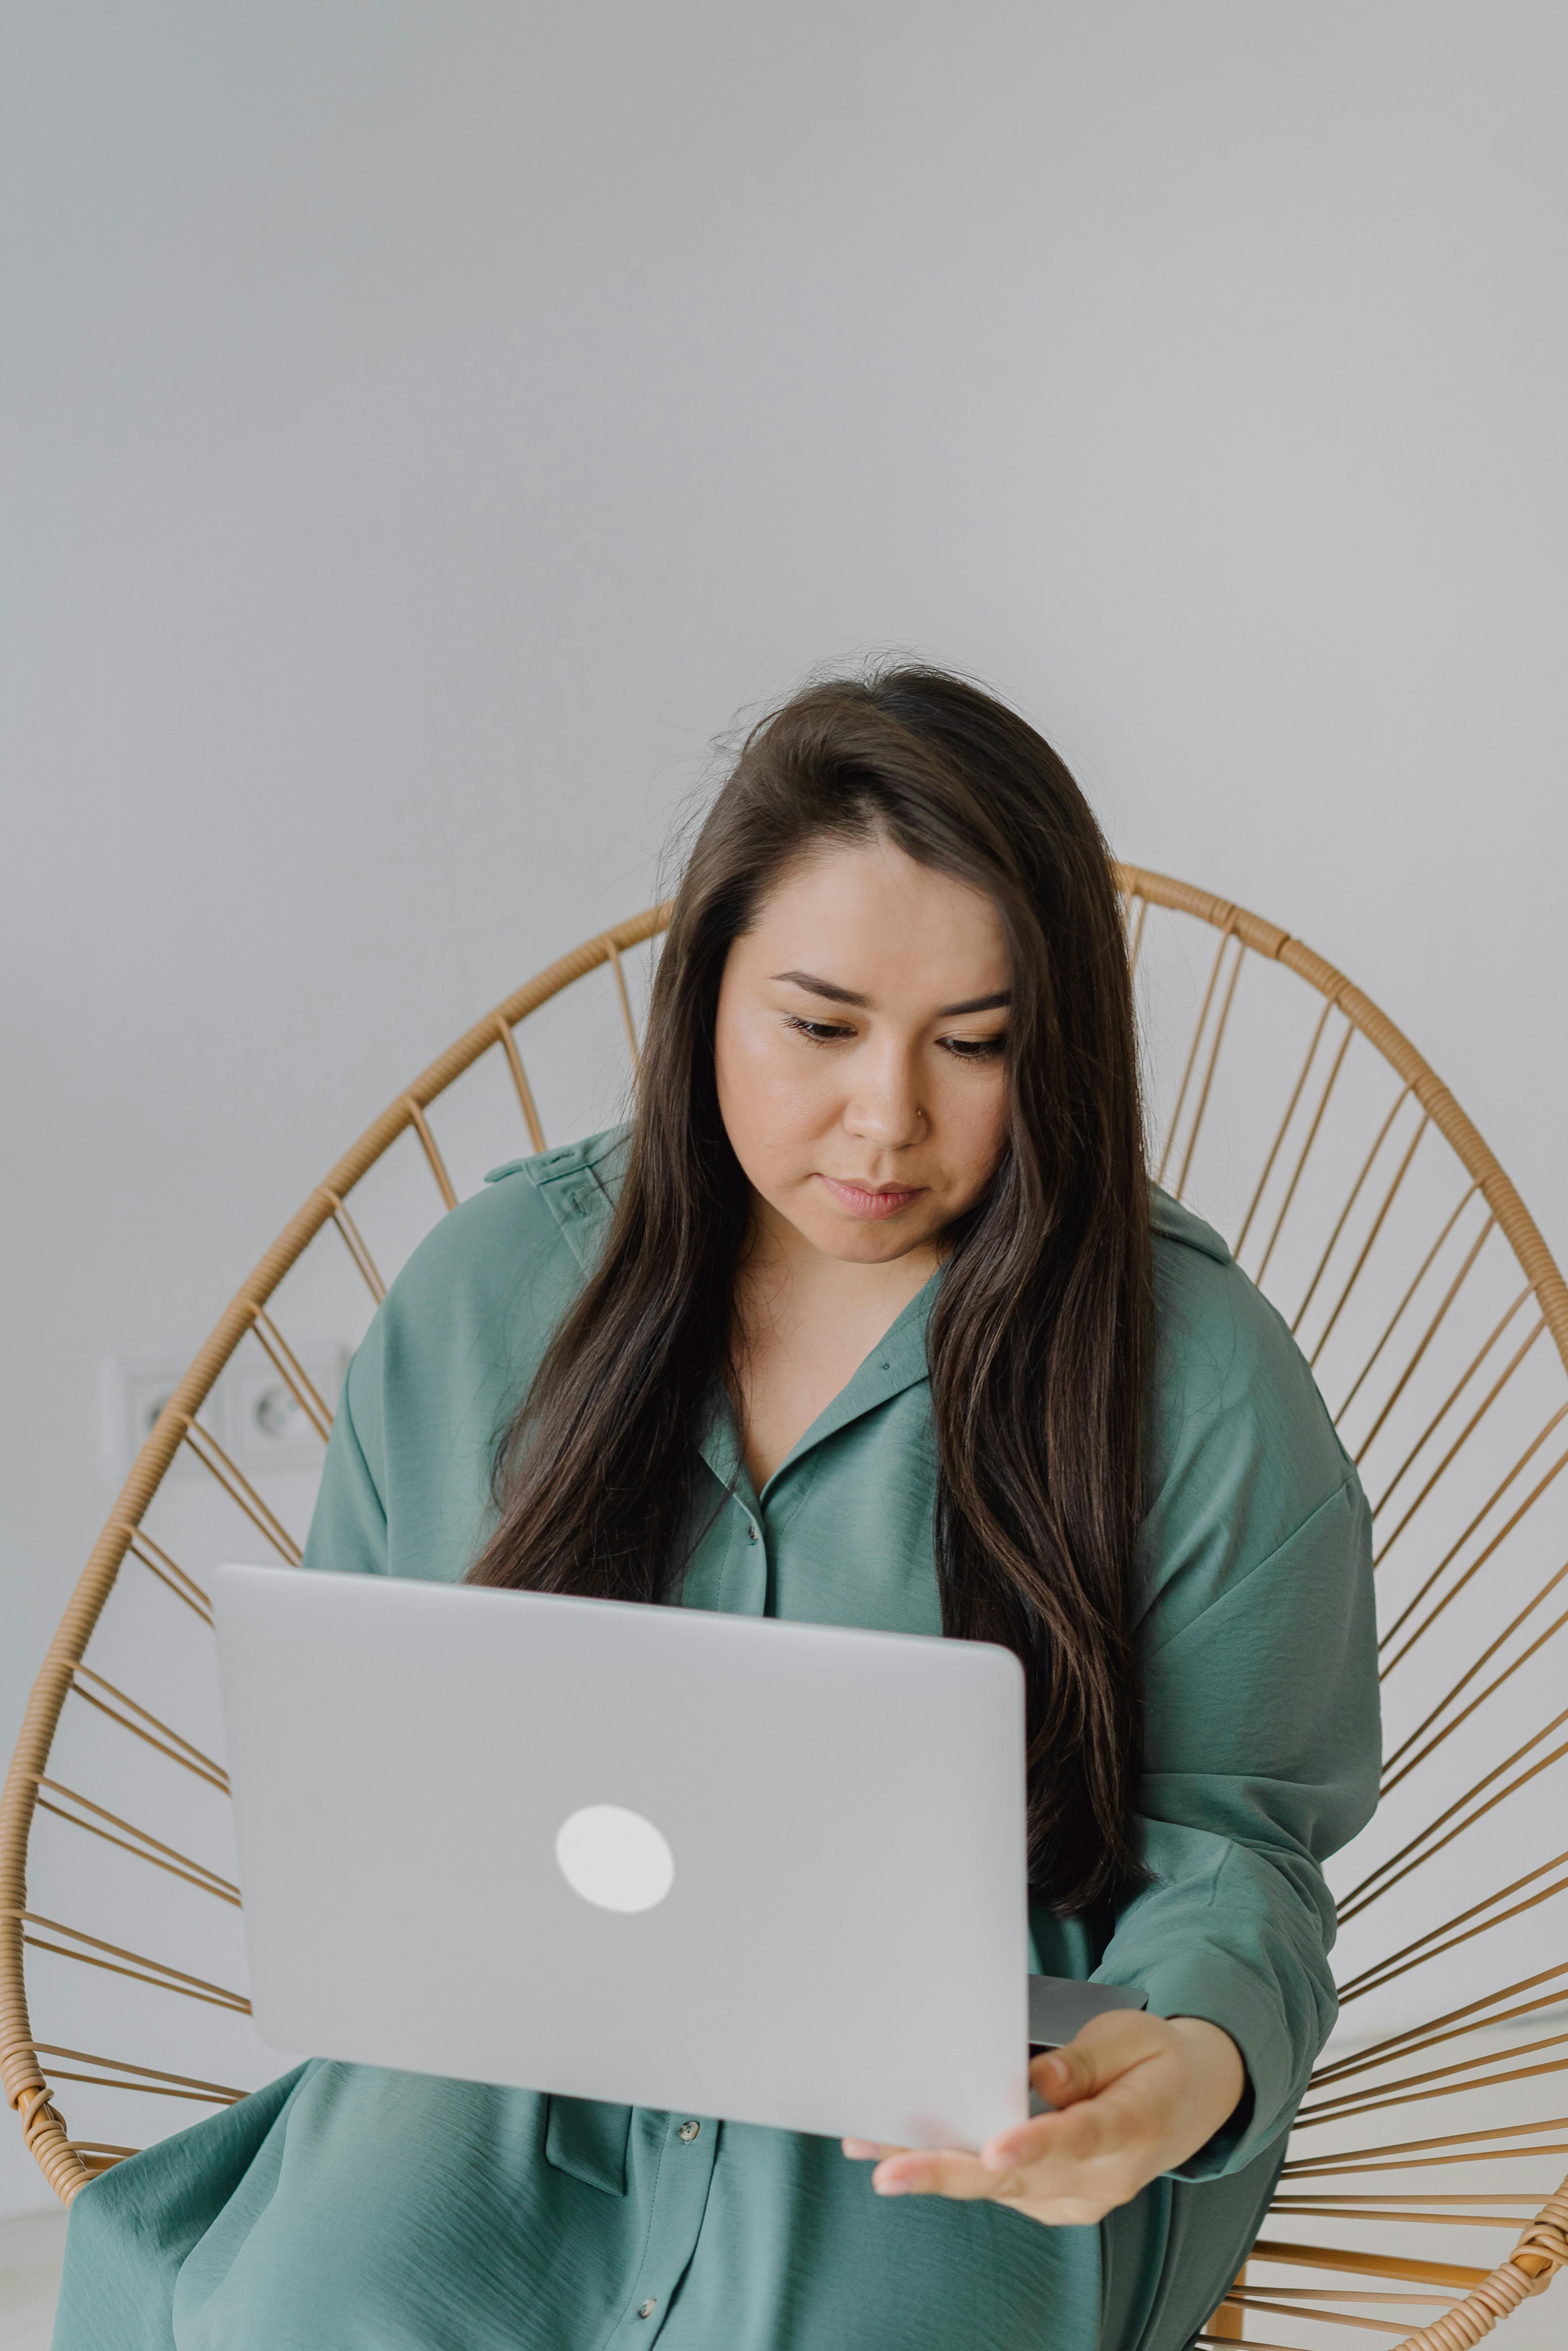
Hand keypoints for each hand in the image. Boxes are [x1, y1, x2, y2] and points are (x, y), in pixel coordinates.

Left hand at [842, 2010, 1244, 2226]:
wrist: (1190, 2103)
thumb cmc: (1154, 2060)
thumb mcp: (1133, 2037)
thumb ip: (1088, 2059)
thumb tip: (1045, 2081)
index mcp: (1135, 2125)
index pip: (1081, 2138)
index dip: (1036, 2144)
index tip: (994, 2149)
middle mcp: (1106, 2177)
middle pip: (1020, 2178)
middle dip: (949, 2173)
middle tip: (888, 2173)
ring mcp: (1079, 2197)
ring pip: (999, 2190)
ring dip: (936, 2172)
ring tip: (873, 2154)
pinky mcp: (1056, 2201)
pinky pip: (1001, 2191)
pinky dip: (955, 2172)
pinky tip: (905, 2156)